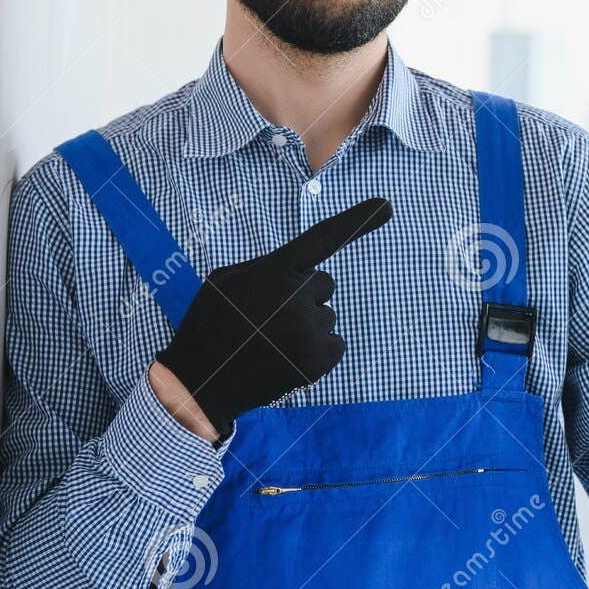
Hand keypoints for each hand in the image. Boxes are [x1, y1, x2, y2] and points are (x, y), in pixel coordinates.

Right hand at [154, 198, 391, 436]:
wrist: (200, 383)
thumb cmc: (213, 323)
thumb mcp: (227, 280)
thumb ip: (269, 267)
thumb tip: (304, 269)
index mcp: (272, 272)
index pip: (321, 240)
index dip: (357, 221)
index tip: (387, 205)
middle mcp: (295, 298)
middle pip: (322, 284)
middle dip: (302, 295)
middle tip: (267, 317)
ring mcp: (308, 332)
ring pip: (326, 315)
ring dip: (306, 325)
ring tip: (270, 342)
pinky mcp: (318, 360)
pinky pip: (334, 342)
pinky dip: (316, 349)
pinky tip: (286, 357)